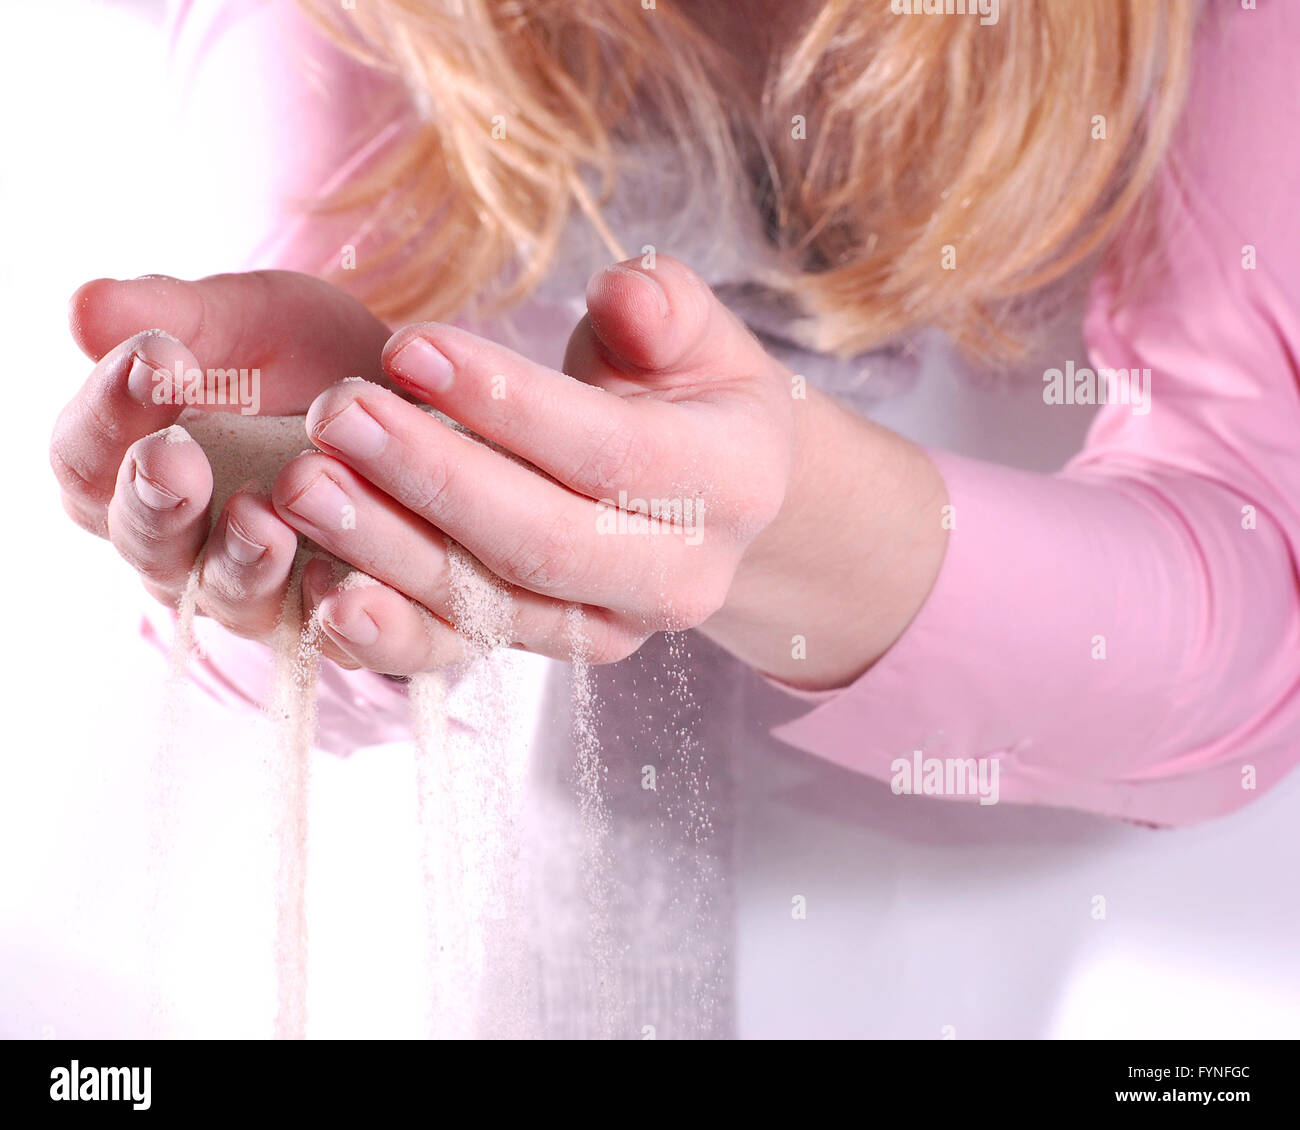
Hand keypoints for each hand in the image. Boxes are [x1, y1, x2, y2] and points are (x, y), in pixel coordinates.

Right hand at [51, 270, 395, 667]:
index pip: (86, 457)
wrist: (414, 400)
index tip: (155, 354)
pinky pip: (321, 630)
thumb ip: (171, 313)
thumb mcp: (246, 319)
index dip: (109, 410)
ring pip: (228, 593)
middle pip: (143, 538)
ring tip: (263, 522)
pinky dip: (331, 613)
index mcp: (130, 470)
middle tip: (176, 454)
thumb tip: (84, 308)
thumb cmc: (304, 357)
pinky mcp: (328, 617)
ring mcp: (251, 589)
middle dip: (157, 497)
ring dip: (241, 561)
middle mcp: (178, 545)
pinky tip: (346, 585)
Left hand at [270, 257, 797, 673]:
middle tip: (336, 415)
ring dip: (390, 550)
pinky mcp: (553, 648)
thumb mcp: (698, 335)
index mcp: (728, 484)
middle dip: (433, 480)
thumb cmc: (687, 392)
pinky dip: (391, 633)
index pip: (612, 451)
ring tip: (306, 486)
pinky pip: (466, 652)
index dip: (509, 404)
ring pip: (493, 604)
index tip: (407, 347)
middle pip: (543, 542)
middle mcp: (680, 576)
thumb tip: (623, 294)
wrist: (709, 494)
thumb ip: (666, 306)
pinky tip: (324, 597)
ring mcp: (613, 627)